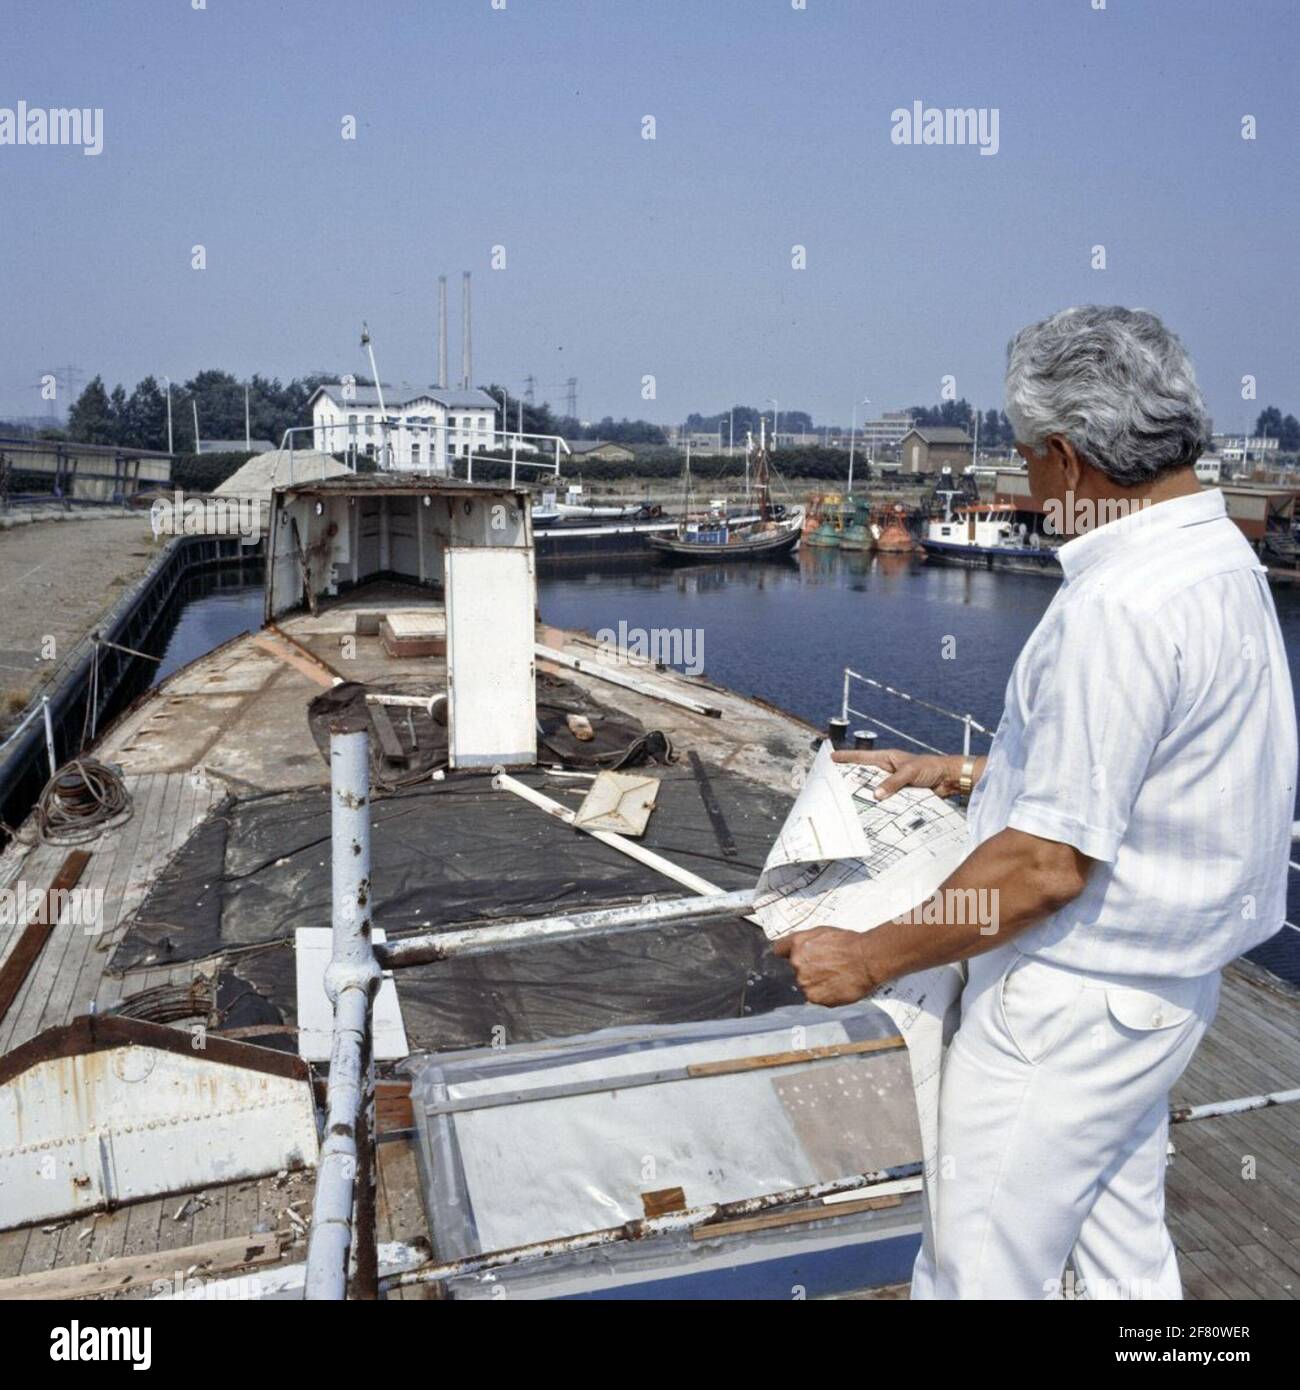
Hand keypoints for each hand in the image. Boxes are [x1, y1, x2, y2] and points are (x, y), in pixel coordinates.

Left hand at [773, 926, 879, 1005]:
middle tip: (826, 967)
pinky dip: (824, 994)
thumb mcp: (823, 932)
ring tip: (834, 977)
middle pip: (795, 969)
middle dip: (807, 969)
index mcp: (798, 944)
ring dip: (815, 983)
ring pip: (805, 984)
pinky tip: (836, 986)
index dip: (787, 953)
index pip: (779, 950)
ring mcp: (805, 982)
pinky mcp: (814, 997)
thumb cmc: (850, 944)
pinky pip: (814, 997)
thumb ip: (805, 941)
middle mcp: (797, 963)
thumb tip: (794, 949)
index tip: (791, 956)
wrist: (867, 959)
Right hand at [832, 748, 964, 799]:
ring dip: (866, 795)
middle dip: (851, 779)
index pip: (863, 757)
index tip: (831, 758)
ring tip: (849, 803)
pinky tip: (871, 813)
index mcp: (888, 759)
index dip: (847, 757)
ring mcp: (894, 783)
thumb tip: (876, 794)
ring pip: (875, 789)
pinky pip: (886, 800)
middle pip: (865, 775)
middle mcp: (888, 770)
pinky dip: (880, 805)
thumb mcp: (909, 772)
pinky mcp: (901, 794)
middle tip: (834, 785)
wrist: (949, 779)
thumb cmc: (930, 768)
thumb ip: (893, 782)